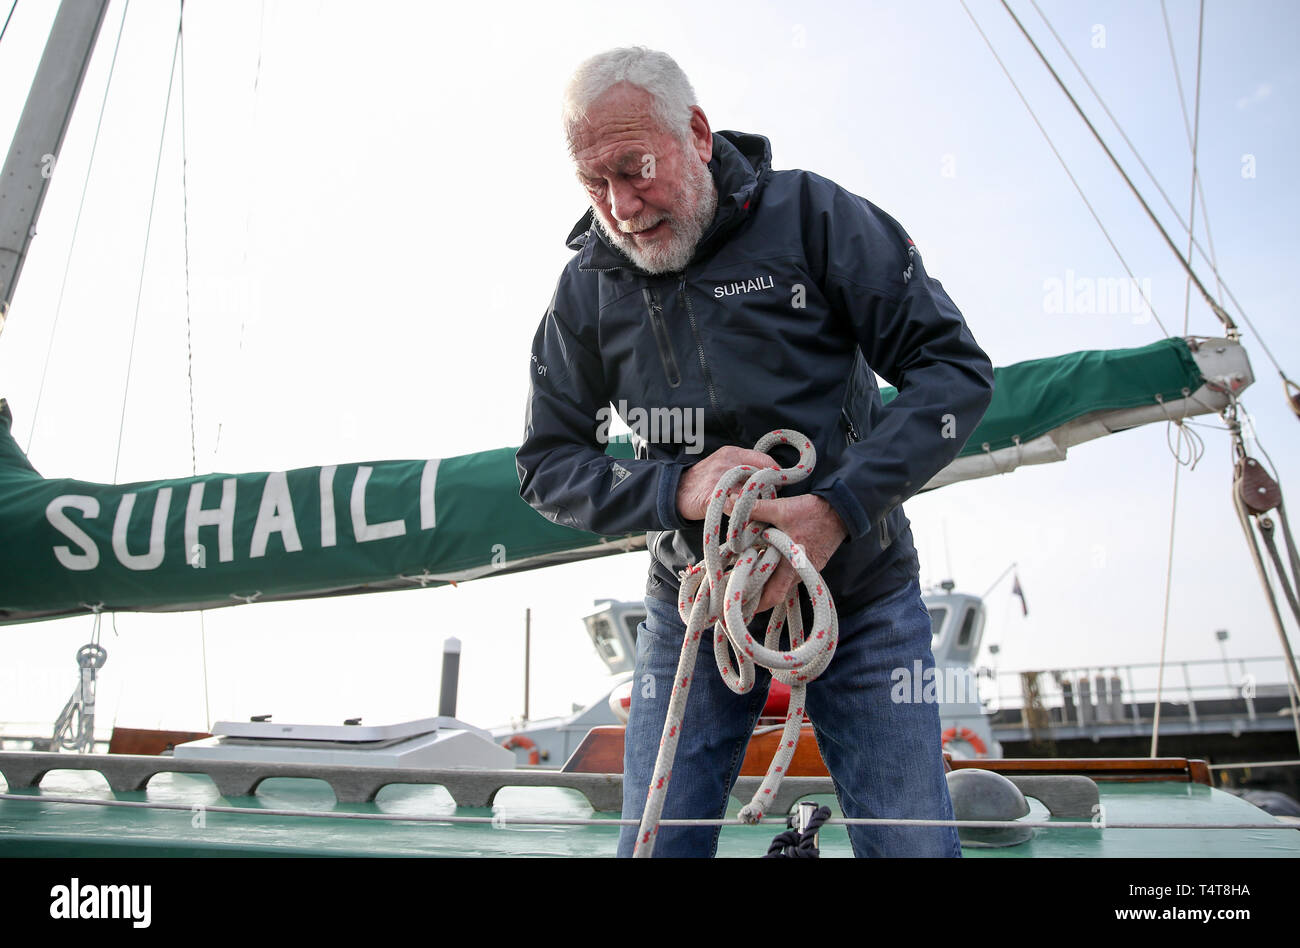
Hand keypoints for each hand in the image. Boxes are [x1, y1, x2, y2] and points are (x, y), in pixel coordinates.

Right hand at [675, 445, 780, 521]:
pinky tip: (745, 520)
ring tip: (758, 513)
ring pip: (751, 494)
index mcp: (733, 453)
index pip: (766, 462)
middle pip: (761, 479)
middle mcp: (728, 463)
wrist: (675, 491)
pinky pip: (735, 508)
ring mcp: (719, 479)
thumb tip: (770, 477)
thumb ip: (744, 467)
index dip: (775, 477)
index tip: (777, 488)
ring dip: (757, 506)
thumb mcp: (724, 465)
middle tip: (768, 503)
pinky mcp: (712, 496)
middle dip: (768, 493)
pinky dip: (743, 515)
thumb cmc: (704, 481)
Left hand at [723, 493, 847, 613]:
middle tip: (731, 587)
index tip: (735, 603)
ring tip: (740, 573)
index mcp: (791, 566)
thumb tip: (728, 502)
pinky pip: (786, 573)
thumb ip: (755, 508)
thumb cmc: (813, 513)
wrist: (840, 510)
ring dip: (762, 580)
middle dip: (752, 592)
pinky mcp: (805, 563)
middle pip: (771, 592)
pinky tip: (759, 558)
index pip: (772, 596)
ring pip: (778, 583)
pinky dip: (772, 570)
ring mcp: (803, 570)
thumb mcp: (782, 509)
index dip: (754, 604)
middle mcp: (798, 573)